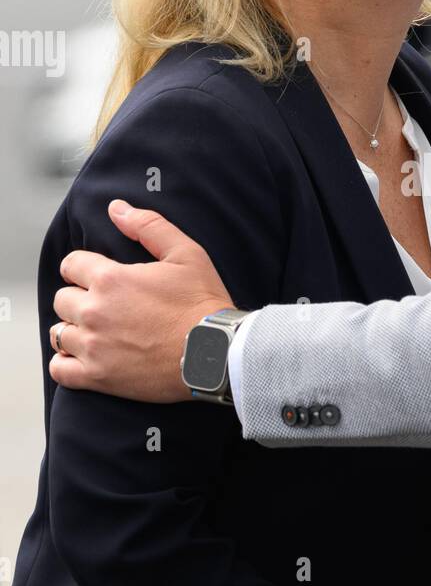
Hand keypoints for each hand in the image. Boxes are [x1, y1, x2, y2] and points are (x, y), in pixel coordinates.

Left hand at [49, 200, 232, 401]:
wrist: (216, 353)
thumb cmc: (203, 304)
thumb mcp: (186, 254)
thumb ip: (148, 226)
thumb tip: (116, 208)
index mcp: (110, 279)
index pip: (71, 265)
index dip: (83, 268)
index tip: (98, 277)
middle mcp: (94, 312)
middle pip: (62, 300)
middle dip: (79, 299)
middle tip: (104, 306)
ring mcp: (93, 346)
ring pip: (59, 334)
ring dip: (74, 330)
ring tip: (97, 332)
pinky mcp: (98, 377)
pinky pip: (59, 370)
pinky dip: (66, 364)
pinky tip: (85, 358)